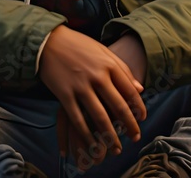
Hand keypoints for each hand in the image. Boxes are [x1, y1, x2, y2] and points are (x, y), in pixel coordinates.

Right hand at [39, 26, 145, 168]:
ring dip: (110, 137)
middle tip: (135, 138)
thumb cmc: (78, 46)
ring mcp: (80, 86)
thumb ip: (122, 70)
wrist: (47, 41)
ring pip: (99, 118)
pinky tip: (92, 145)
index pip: (130, 91)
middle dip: (129, 126)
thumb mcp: (103, 51)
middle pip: (118, 107)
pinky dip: (86, 135)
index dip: (138, 108)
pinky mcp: (65, 95)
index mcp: (109, 65)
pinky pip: (78, 120)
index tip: (142, 119)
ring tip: (116, 149)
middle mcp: (97, 76)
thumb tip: (140, 89)